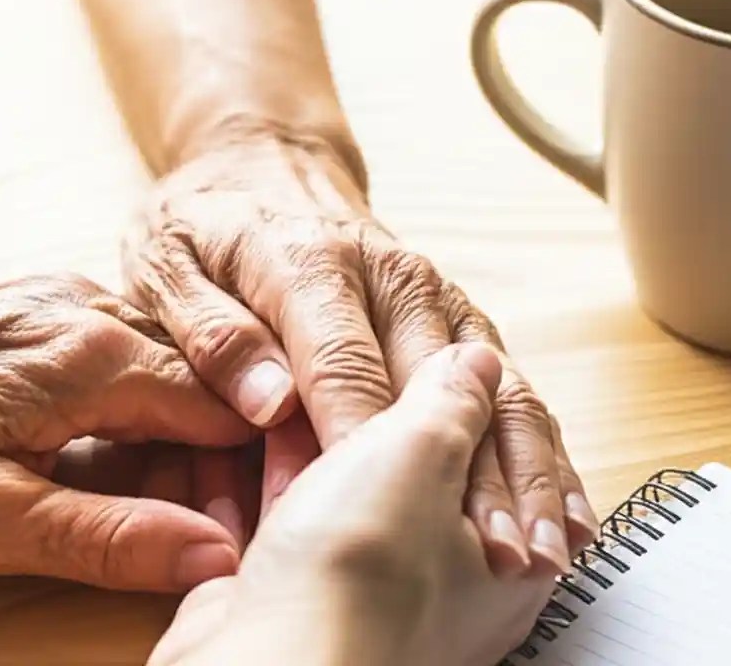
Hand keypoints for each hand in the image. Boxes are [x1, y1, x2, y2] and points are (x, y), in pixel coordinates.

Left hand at [0, 275, 258, 591]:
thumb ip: (109, 536)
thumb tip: (216, 555)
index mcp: (88, 352)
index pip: (225, 405)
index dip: (255, 473)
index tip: (261, 526)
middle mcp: (76, 307)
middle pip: (196, 384)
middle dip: (211, 464)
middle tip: (195, 539)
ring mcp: (41, 302)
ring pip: (149, 370)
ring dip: (163, 443)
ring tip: (140, 512)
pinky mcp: (10, 314)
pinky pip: (100, 358)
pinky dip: (116, 416)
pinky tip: (89, 464)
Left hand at [124, 130, 598, 574]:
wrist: (262, 170)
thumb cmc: (206, 236)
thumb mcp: (167, 269)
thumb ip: (211, 334)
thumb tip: (267, 404)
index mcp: (309, 260)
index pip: (344, 365)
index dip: (364, 445)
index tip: (384, 515)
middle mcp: (390, 274)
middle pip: (436, 386)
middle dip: (462, 478)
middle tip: (484, 561)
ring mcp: (435, 298)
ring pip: (496, 391)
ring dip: (524, 475)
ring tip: (542, 555)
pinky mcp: (460, 322)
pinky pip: (510, 390)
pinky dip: (540, 454)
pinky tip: (562, 515)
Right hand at [149, 345, 556, 665]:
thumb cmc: (361, 579)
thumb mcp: (422, 454)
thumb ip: (451, 401)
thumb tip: (477, 362)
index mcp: (505, 559)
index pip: (504, 455)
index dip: (464, 391)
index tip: (428, 342)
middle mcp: (441, 583)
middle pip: (412, 471)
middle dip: (374, 407)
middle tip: (350, 348)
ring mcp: (360, 593)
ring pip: (339, 493)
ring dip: (309, 438)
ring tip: (282, 375)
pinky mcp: (292, 598)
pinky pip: (280, 522)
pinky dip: (259, 479)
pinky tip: (234, 434)